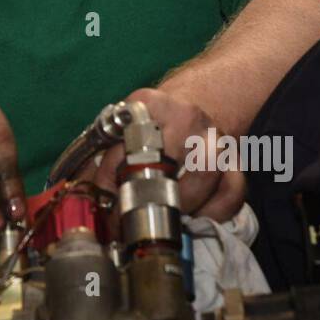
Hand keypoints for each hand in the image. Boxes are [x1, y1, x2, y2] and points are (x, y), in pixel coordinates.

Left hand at [73, 88, 245, 221]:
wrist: (199, 100)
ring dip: (182, 206)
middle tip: (132, 219)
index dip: (112, 177)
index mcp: (149, 104)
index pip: (128, 144)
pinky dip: (214, 212)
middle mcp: (185, 116)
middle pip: (167, 162)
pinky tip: (196, 218)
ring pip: (204, 177)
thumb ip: (102, 161)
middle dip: (148, 198)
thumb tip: (82, 196)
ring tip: (166, 218)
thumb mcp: (122, 131)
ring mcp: (215, 136)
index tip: (105, 200)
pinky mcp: (237, 159)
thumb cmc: (151, 124)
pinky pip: (231, 192)